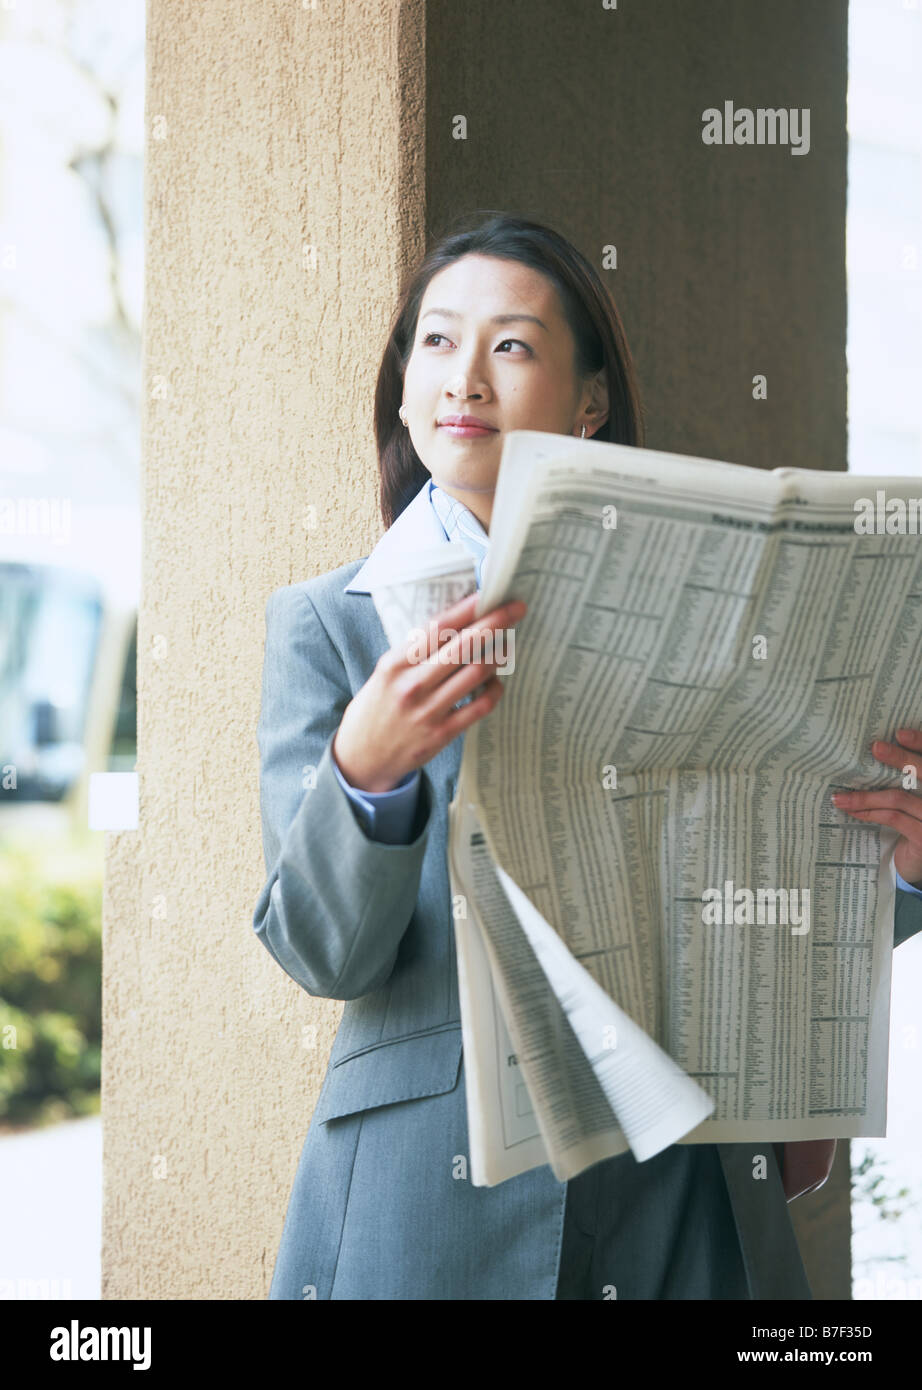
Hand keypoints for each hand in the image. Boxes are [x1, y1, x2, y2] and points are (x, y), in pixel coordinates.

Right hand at [332, 591, 526, 792]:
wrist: (362, 757)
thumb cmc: (377, 707)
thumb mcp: (386, 673)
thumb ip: (415, 652)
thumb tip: (457, 624)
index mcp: (395, 664)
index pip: (437, 628)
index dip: (466, 609)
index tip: (488, 594)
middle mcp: (412, 685)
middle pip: (462, 646)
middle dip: (494, 623)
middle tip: (516, 608)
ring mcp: (428, 711)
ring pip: (476, 673)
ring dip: (497, 655)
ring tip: (506, 644)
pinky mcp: (442, 734)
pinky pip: (480, 706)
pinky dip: (494, 690)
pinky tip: (495, 682)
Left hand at [831, 728, 921, 886]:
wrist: (920, 864)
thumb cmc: (913, 823)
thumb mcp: (912, 798)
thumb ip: (904, 779)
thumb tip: (872, 753)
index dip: (921, 742)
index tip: (900, 732)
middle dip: (899, 758)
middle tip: (875, 748)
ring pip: (899, 798)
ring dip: (866, 795)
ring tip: (841, 794)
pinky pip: (893, 818)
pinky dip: (869, 812)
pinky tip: (852, 810)